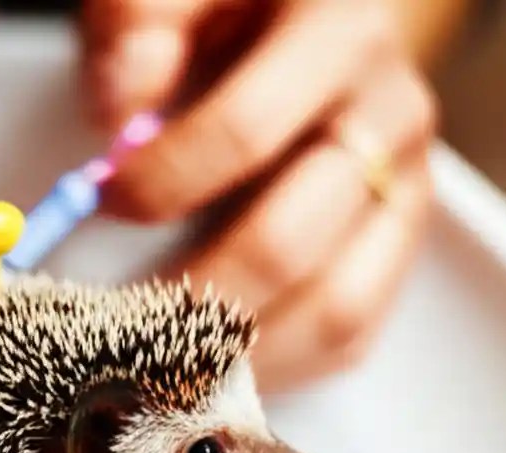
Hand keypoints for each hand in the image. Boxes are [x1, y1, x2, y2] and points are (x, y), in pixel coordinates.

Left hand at [81, 0, 438, 393]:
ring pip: (331, 307)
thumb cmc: (222, 8)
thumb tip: (118, 114)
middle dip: (188, 290)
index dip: (163, 181)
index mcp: (337, 33)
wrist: (296, 15)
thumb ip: (139, 21)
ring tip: (155, 360)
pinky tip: (209, 359)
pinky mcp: (396, 242)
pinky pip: (349, 332)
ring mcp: (403, 186)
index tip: (101, 201)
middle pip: (288, 243)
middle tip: (116, 311)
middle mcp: (389, 113)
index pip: (247, 132)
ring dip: (233, 350)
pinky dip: (278, 363)